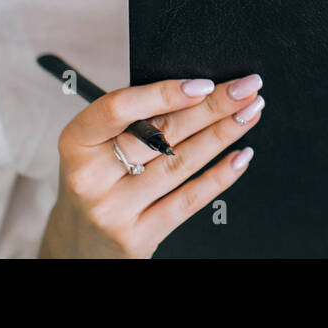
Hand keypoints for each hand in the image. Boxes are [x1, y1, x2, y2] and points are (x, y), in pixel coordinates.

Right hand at [38, 73, 264, 257]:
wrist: (79, 244)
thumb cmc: (98, 179)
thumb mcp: (96, 145)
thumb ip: (133, 119)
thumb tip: (198, 90)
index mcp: (76, 141)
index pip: (119, 108)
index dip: (164, 93)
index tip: (204, 83)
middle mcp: (90, 177)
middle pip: (161, 133)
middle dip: (212, 106)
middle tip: (247, 88)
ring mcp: (113, 210)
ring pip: (180, 162)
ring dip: (223, 134)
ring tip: (251, 113)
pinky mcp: (137, 237)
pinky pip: (188, 200)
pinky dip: (220, 176)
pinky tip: (241, 156)